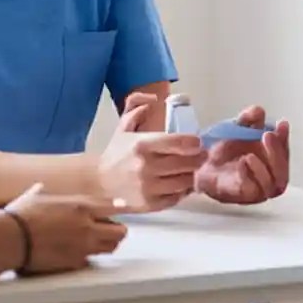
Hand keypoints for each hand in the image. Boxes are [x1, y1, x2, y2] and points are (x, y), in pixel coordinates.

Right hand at [2, 182, 126, 274]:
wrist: (10, 239)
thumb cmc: (20, 215)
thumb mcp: (35, 196)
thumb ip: (44, 192)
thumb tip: (40, 188)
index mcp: (81, 205)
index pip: (115, 206)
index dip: (121, 208)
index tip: (123, 209)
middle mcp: (87, 225)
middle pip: (120, 231)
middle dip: (117, 230)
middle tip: (109, 230)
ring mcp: (83, 245)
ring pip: (110, 247)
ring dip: (108, 244)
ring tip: (99, 242)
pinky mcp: (74, 262)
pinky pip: (91, 260)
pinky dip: (89, 257)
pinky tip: (80, 253)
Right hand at [98, 95, 206, 211]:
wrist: (100, 182)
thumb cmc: (118, 153)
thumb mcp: (124, 126)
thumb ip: (136, 104)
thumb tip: (153, 98)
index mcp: (142, 144)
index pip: (179, 143)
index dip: (194, 143)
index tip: (197, 143)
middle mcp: (146, 167)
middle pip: (186, 163)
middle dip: (198, 159)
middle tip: (202, 156)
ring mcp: (148, 188)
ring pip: (184, 181)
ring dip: (192, 175)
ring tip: (193, 169)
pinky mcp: (150, 204)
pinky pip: (177, 197)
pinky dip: (183, 190)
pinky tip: (181, 183)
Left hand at [195, 105, 289, 204]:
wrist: (199, 164)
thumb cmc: (222, 150)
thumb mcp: (237, 128)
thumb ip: (248, 119)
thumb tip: (258, 111)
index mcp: (269, 161)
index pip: (284, 154)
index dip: (285, 139)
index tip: (282, 124)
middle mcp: (266, 177)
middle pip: (282, 173)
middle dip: (278, 153)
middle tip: (268, 135)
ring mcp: (255, 189)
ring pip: (273, 186)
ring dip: (265, 168)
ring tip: (251, 154)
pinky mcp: (241, 196)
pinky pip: (252, 191)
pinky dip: (249, 176)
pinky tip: (242, 163)